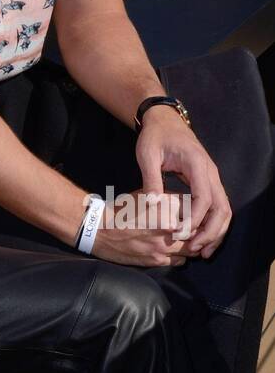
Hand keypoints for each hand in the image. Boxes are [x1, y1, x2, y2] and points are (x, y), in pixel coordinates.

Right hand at [93, 188, 191, 267]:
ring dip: (192, 245)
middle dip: (200, 230)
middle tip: (199, 228)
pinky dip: (181, 256)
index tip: (200, 212)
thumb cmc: (123, 210)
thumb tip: (190, 202)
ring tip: (188, 241)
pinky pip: (180, 261)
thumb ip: (169, 198)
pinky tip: (175, 250)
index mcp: (166, 207)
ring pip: (192, 249)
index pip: (196, 209)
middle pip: (198, 231)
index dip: (200, 211)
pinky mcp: (157, 260)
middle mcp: (168, 227)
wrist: (100, 230)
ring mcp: (163, 246)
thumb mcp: (145, 195)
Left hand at [135, 106, 231, 259]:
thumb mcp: (147, 154)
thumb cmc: (155, 136)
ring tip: (202, 252)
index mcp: (197, 163)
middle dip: (210, 231)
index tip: (180, 234)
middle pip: (222, 207)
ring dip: (215, 232)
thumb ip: (151, 178)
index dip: (194, 219)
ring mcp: (212, 177)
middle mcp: (210, 172)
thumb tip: (153, 204)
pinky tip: (202, 239)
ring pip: (224, 209)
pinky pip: (217, 206)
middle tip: (194, 249)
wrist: (164, 121)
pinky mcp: (208, 182)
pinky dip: (214, 224)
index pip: (203, 197)